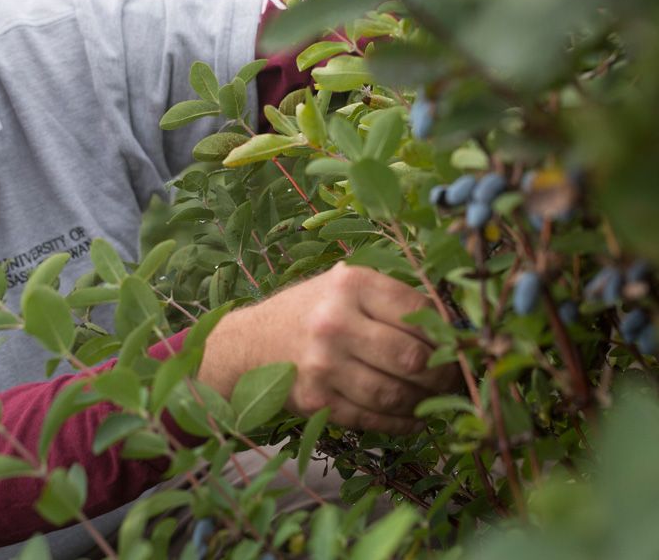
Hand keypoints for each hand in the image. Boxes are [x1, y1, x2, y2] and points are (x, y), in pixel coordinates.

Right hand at [197, 262, 460, 434]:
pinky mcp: (317, 400)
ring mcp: (324, 365)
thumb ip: (391, 298)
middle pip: (412, 358)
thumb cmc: (310, 311)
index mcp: (350, 284)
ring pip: (396, 394)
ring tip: (432, 397)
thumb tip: (454, 327)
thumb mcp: (343, 285)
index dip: (446, 334)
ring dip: (424, 402)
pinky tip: (411, 415)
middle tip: (453, 378)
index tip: (457, 345)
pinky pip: (374, 420)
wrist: (249, 344)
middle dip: (443, 373)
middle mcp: (335, 322)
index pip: (418, 313)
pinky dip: (401, 423)